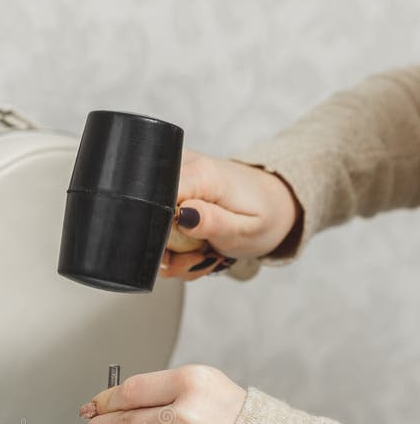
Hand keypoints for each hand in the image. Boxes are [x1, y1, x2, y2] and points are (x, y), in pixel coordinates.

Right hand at [161, 151, 300, 280]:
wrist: (274, 201)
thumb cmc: (264, 215)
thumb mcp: (245, 230)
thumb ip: (213, 223)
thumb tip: (181, 214)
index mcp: (201, 175)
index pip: (155, 204)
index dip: (163, 237)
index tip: (189, 253)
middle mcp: (183, 166)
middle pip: (150, 219)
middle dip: (171, 252)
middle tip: (200, 257)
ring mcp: (174, 175)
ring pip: (152, 226)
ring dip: (175, 253)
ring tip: (202, 252)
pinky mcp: (171, 185)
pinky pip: (158, 222)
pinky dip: (176, 245)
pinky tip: (196, 244)